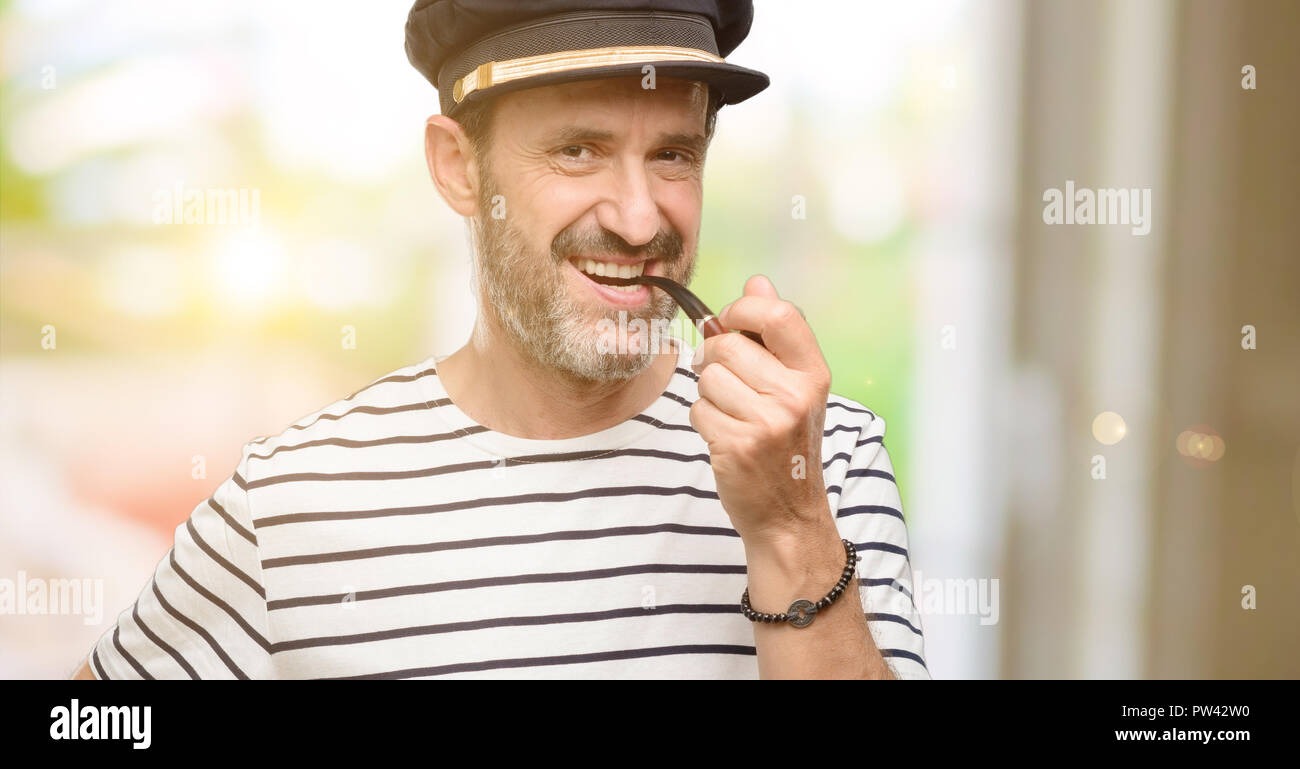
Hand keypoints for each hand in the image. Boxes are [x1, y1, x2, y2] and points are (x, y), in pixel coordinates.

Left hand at [688, 275, 833, 545]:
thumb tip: (756, 282)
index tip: (731, 322)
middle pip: (726, 345)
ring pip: (706, 377)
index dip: (743, 309)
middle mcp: (796, 395)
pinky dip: (703, 421)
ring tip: (731, 414)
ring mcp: (767, 422)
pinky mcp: (737, 446)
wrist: (788, 513)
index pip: (777, 314)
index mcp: (814, 373)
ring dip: (708, 394)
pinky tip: (725, 437)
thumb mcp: (795, 386)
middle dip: (714, 359)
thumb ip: (776, 334)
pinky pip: (697, 409)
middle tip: (729, 383)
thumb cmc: (786, 443)